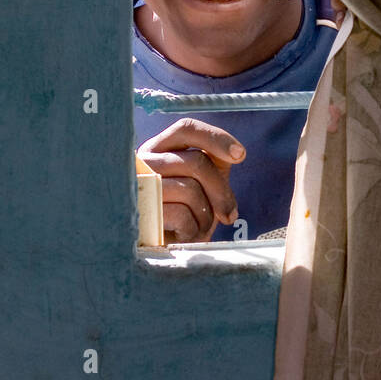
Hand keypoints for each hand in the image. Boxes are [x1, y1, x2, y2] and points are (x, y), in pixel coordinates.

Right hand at [138, 118, 243, 243]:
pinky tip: (186, 235)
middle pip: (197, 162)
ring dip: (206, 214)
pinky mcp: (140, 213)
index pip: (187, 129)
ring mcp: (139, 187)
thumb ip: (212, 164)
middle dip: (221, 191)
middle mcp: (143, 162)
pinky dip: (193, 229)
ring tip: (199, 226)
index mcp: (158, 149)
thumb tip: (236, 154)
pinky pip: (181, 214)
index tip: (241, 155)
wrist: (160, 250)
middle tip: (230, 214)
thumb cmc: (182, 214)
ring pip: (190, 189)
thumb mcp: (199, 184)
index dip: (216, 138)